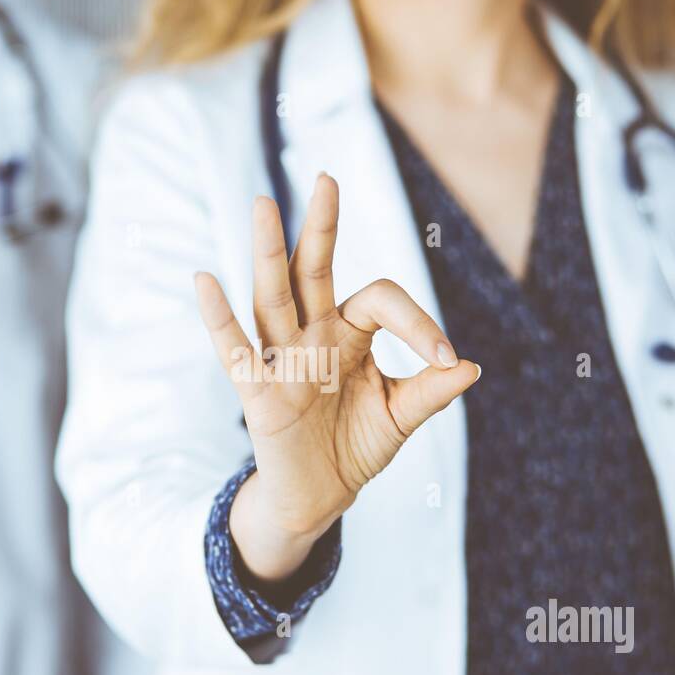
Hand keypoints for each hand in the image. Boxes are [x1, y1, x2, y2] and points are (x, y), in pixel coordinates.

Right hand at [195, 174, 478, 581]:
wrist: (321, 496)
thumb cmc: (356, 447)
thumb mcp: (399, 417)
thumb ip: (429, 391)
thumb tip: (469, 365)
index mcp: (349, 333)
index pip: (381, 301)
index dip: (418, 322)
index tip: (445, 358)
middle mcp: (313, 334)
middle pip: (313, 269)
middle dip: (320, 225)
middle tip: (327, 178)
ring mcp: (282, 358)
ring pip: (273, 296)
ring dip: (267, 252)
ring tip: (263, 204)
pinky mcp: (258, 391)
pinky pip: (235, 349)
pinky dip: (218, 317)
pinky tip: (205, 281)